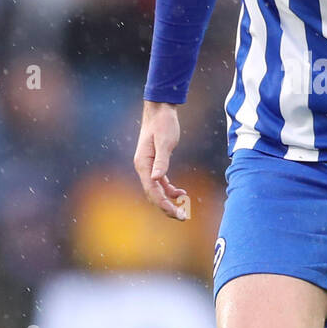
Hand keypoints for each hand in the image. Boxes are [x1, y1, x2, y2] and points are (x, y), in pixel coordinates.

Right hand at [134, 101, 189, 220]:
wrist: (160, 110)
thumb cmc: (163, 123)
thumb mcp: (165, 141)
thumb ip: (162, 160)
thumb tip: (157, 179)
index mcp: (143, 164)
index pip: (152, 190)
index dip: (164, 204)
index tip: (176, 213)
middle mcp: (143, 167)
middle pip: (153, 194)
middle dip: (167, 207)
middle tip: (182, 217)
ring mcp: (148, 166)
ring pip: (156, 190)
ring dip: (169, 201)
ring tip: (183, 210)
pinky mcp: (155, 163)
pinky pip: (160, 183)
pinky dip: (169, 190)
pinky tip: (181, 193)